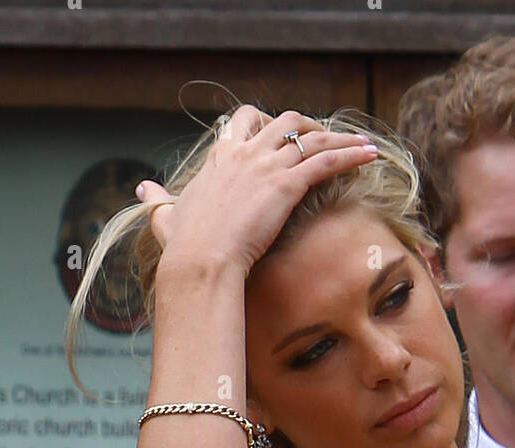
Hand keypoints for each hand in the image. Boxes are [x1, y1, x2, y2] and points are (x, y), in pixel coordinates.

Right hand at [135, 105, 377, 278]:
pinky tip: (370, 156)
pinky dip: (351, 154)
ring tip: (363, 144)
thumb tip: (144, 190)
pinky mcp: (286, 184)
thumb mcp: (166, 216)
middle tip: (327, 138)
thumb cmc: (184, 246)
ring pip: (312, 136)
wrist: (201, 260)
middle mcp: (244, 153)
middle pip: (283, 121)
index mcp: (219, 158)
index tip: (282, 134)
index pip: (244, 122)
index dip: (266, 124)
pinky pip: (326, 159)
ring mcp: (266, 166)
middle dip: (308, 125)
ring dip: (341, 138)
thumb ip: (159, 201)